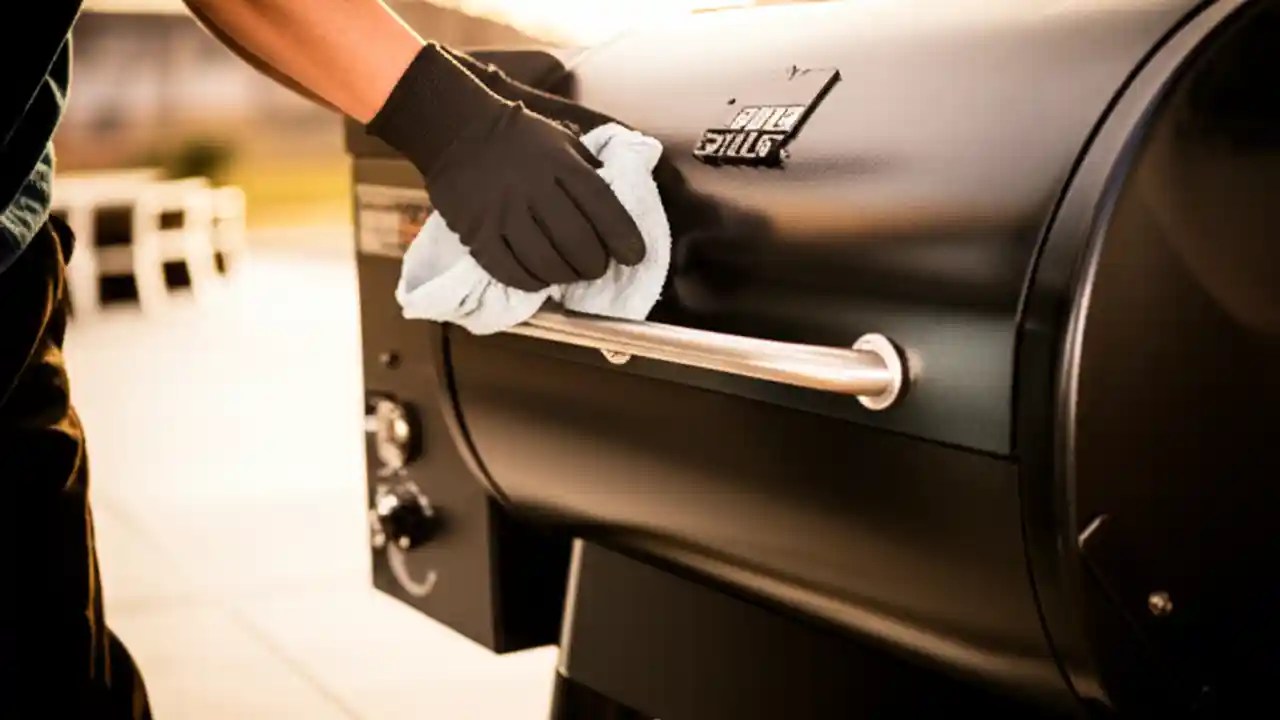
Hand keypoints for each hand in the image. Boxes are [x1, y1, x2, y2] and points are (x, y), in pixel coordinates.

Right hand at [366, 44, 644, 290]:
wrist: (457, 129)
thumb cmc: (519, 138)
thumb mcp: (562, 140)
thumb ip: (590, 170)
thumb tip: (620, 208)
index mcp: (559, 163)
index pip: (602, 206)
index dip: (623, 237)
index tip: (635, 256)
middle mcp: (532, 188)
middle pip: (576, 242)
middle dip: (595, 264)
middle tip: (597, 266)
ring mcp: (501, 213)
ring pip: (546, 262)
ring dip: (566, 276)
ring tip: (570, 272)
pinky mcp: (476, 232)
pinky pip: (510, 271)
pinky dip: (532, 282)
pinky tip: (540, 278)